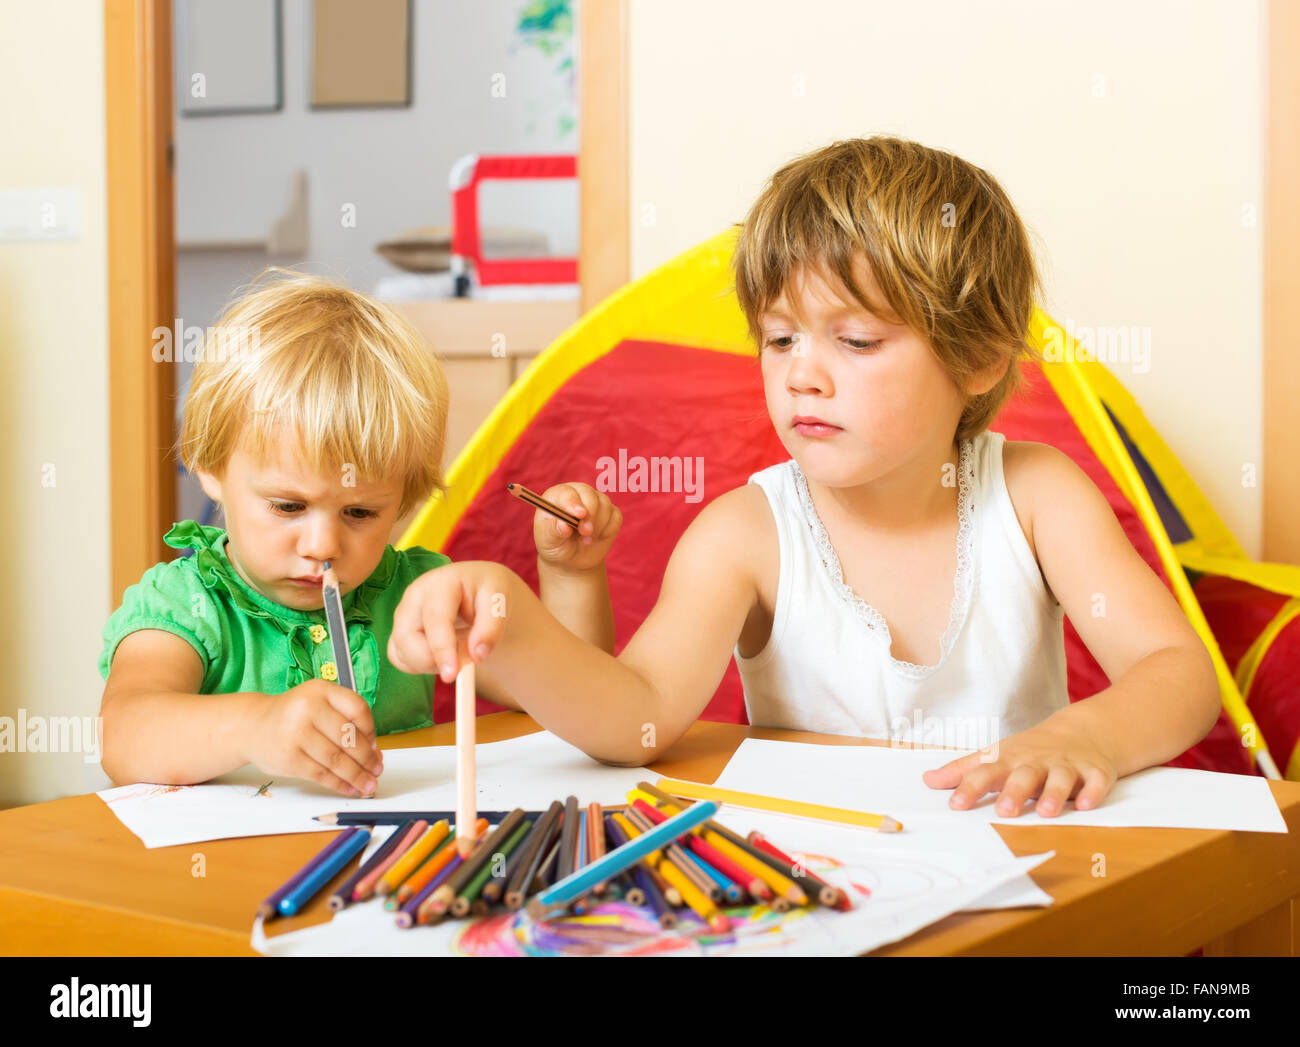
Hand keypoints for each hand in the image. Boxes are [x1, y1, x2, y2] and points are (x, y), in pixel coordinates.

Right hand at [245, 680, 383, 797]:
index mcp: (321, 690)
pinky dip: (338, 784)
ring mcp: (296, 733)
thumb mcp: (319, 703)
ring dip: (356, 776)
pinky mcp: (288, 758)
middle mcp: (308, 708)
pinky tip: (348, 787)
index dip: (371, 731)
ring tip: (368, 785)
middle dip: (367, 759)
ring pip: (336, 759)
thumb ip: (346, 721)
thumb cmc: (293, 716)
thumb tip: (374, 752)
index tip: (375, 746)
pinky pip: (321, 774)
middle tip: (376, 770)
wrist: (253, 726)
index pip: (358, 709)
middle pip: (349, 738)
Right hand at [388, 561, 520, 682]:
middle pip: (406, 637)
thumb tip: (477, 654)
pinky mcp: (400, 630)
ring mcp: (403, 614)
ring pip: (399, 651)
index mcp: (440, 583)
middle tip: (460, 665)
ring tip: (456, 653)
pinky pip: (398, 658)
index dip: (442, 650)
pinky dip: (418, 666)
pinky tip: (441, 656)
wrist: (477, 589)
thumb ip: (491, 628)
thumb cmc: (488, 592)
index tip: (451, 675)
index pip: (435, 620)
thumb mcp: (499, 602)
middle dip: (430, 661)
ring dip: (427, 664)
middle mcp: (414, 596)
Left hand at [533, 482, 621, 573]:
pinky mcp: (610, 512)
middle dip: (590, 515)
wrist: (570, 558)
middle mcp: (578, 493)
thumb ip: (553, 531)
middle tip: (585, 532)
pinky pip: (615, 517)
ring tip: (584, 540)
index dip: (574, 502)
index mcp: (557, 496)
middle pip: (589, 495)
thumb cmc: (555, 545)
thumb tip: (564, 525)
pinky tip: (596, 538)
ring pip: (605, 506)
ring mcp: (596, 501)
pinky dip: (608, 531)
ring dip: (598, 526)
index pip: (567, 493)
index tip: (579, 515)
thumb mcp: (548, 540)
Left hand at [921, 719, 1117, 816]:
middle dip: (1014, 792)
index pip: (985, 772)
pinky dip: (1093, 791)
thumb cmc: (1030, 751)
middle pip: (1024, 775)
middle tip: (1003, 811)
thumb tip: (927, 780)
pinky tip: (1086, 805)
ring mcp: (1067, 765)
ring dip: (1054, 794)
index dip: (969, 787)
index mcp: (1010, 759)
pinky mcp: (1095, 771)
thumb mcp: (995, 756)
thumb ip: (962, 771)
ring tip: (1045, 811)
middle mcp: (1037, 761)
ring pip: (1061, 778)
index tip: (955, 804)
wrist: (1081, 731)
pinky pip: (1096, 781)